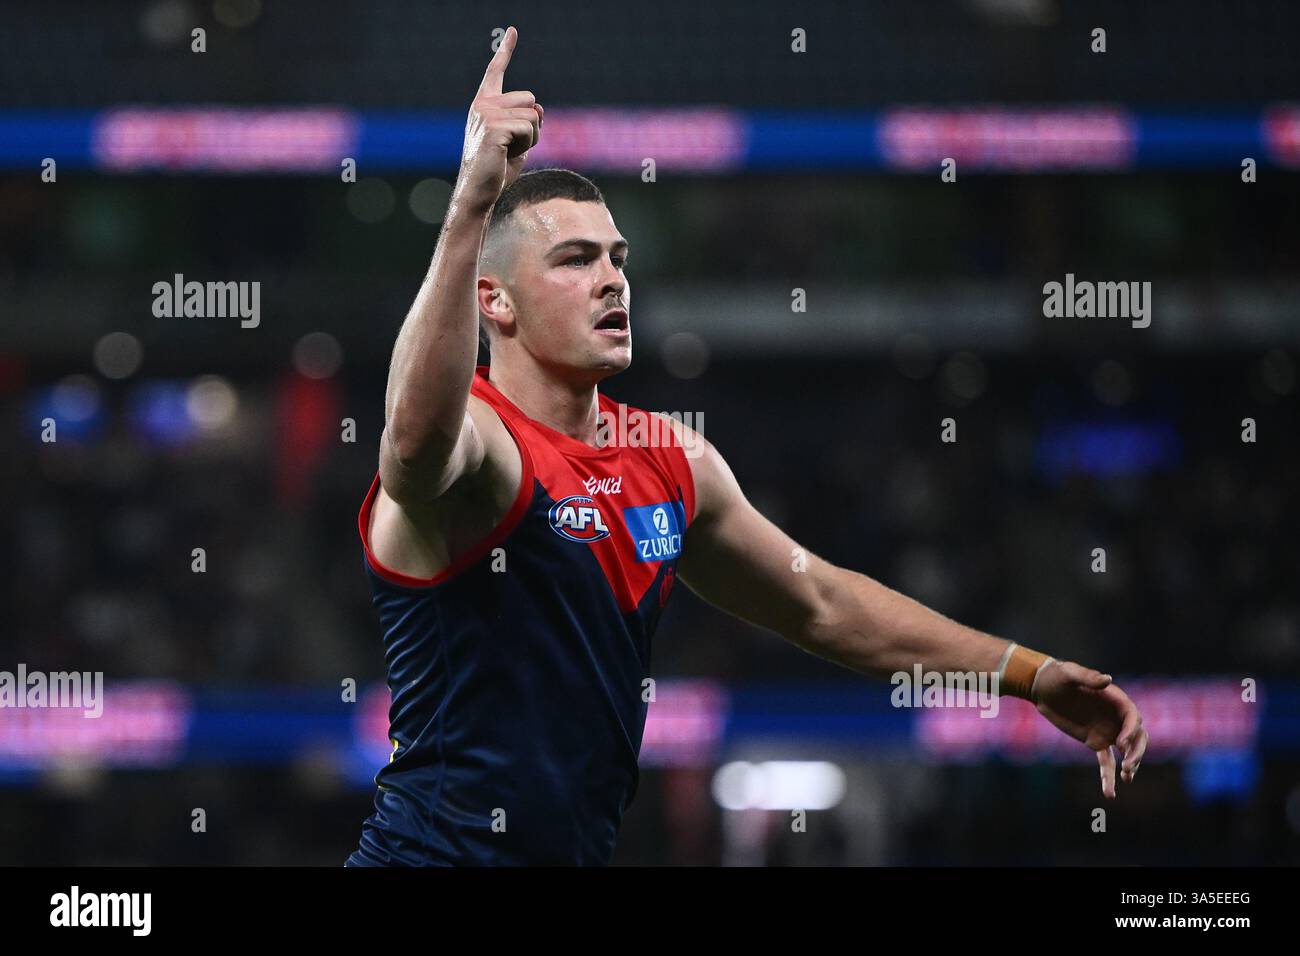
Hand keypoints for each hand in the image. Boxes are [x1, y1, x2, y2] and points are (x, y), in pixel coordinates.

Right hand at [455, 26, 544, 213]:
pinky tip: (508, 155)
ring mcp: (486, 115)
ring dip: (531, 137)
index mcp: (484, 104)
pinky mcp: (494, 128)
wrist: (479, 192)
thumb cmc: (497, 169)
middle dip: (533, 125)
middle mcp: (483, 104)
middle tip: (513, 145)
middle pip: (530, 99)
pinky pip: (529, 128)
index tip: (513, 31)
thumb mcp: (519, 141)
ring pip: (533, 115)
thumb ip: (529, 120)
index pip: (495, 72)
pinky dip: (527, 145)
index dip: (505, 50)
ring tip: (509, 152)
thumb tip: (539, 107)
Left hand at [1030, 660, 1148, 798]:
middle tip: (1128, 766)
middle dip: (1136, 752)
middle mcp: (1116, 716)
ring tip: (1126, 777)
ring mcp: (1108, 730)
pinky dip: (1109, 777)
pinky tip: (1110, 793)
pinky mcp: (1095, 741)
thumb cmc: (1057, 676)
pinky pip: (1107, 761)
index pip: (1133, 717)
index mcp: (1115, 699)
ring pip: (1127, 751)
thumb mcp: (1069, 674)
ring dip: (1131, 764)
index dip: (1131, 731)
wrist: (1042, 688)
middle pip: (1137, 736)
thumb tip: (1108, 680)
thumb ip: (1088, 678)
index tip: (1121, 743)